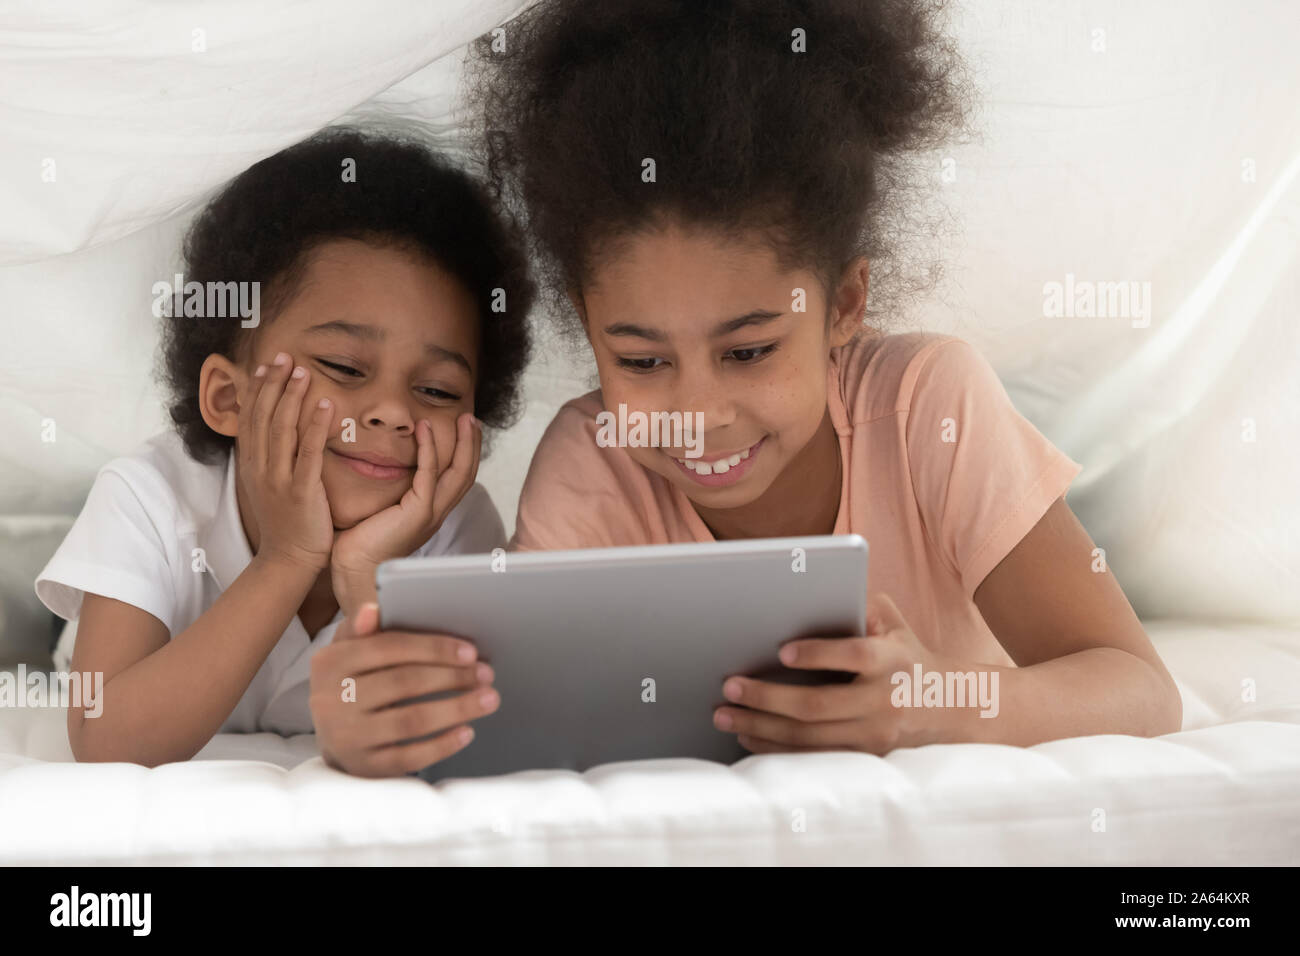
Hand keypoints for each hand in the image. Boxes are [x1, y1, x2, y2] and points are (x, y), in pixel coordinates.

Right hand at [237, 353, 334, 571]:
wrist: (288, 559)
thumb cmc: (285, 521)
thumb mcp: (268, 484)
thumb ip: (269, 457)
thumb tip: (273, 429)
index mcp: (253, 465)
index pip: (252, 418)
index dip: (259, 389)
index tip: (267, 365)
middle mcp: (261, 468)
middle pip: (264, 416)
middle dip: (274, 384)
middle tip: (286, 357)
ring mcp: (279, 479)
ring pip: (282, 429)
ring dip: (293, 397)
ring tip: (304, 371)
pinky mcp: (302, 491)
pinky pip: (309, 453)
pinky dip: (317, 426)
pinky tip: (326, 405)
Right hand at [308, 603, 499, 776]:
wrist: (330, 738)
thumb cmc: (350, 684)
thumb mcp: (348, 652)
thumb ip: (363, 629)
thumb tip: (372, 611)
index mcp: (330, 662)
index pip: (389, 647)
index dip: (434, 648)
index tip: (470, 652)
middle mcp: (332, 700)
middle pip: (404, 683)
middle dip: (452, 677)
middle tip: (486, 674)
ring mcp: (347, 737)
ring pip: (410, 721)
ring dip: (457, 709)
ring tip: (488, 700)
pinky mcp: (363, 767)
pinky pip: (409, 757)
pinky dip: (442, 745)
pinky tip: (467, 732)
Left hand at [331, 414, 481, 615]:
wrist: (354, 571)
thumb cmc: (358, 545)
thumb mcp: (379, 511)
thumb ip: (388, 493)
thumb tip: (377, 468)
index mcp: (430, 514)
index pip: (457, 480)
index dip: (465, 455)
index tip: (465, 432)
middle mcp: (436, 514)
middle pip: (467, 474)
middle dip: (473, 445)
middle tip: (473, 419)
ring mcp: (430, 514)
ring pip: (459, 473)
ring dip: (464, 443)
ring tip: (464, 420)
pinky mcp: (418, 512)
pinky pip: (429, 474)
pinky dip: (429, 449)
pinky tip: (424, 429)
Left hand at [713, 593, 953, 754]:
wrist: (950, 706)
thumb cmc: (904, 653)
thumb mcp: (892, 622)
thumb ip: (856, 603)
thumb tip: (806, 594)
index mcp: (891, 659)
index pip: (855, 656)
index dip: (819, 654)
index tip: (782, 651)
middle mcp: (884, 701)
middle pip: (819, 705)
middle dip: (768, 697)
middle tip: (730, 686)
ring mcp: (874, 735)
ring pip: (810, 737)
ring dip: (761, 726)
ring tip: (725, 715)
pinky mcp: (864, 757)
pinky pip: (813, 756)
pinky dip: (776, 748)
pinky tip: (747, 736)